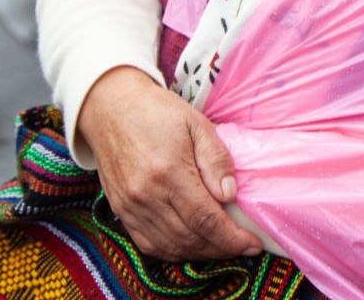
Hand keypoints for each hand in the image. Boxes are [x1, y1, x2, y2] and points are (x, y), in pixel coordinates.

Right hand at [77, 67, 263, 261]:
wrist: (110, 109)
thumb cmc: (158, 113)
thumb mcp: (196, 124)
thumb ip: (216, 160)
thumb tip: (230, 194)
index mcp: (169, 173)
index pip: (205, 219)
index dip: (231, 238)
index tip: (253, 244)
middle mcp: (146, 197)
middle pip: (189, 238)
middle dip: (221, 248)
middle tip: (243, 247)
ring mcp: (130, 208)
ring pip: (170, 247)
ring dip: (200, 253)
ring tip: (223, 247)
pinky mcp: (120, 211)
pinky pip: (149, 245)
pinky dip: (174, 252)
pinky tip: (192, 246)